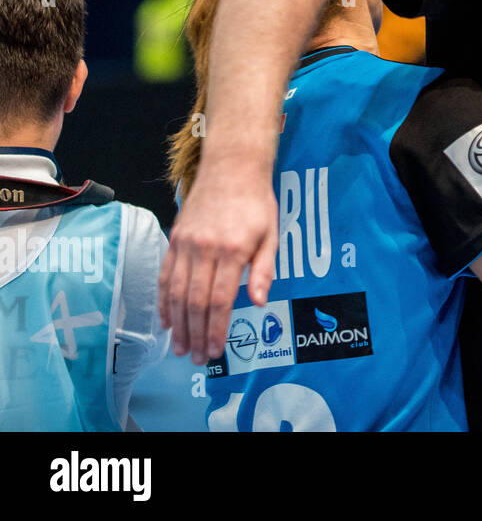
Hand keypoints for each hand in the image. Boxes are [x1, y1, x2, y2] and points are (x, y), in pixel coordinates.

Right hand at [158, 159, 278, 364]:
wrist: (232, 168)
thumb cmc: (257, 204)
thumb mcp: (271, 235)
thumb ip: (263, 271)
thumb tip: (258, 303)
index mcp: (232, 250)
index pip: (220, 300)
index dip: (216, 329)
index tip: (215, 350)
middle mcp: (204, 249)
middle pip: (194, 301)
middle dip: (196, 334)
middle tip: (197, 358)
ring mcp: (185, 244)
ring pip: (175, 292)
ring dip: (177, 324)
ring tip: (180, 347)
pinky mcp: (174, 239)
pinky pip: (165, 275)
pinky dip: (163, 300)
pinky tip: (167, 319)